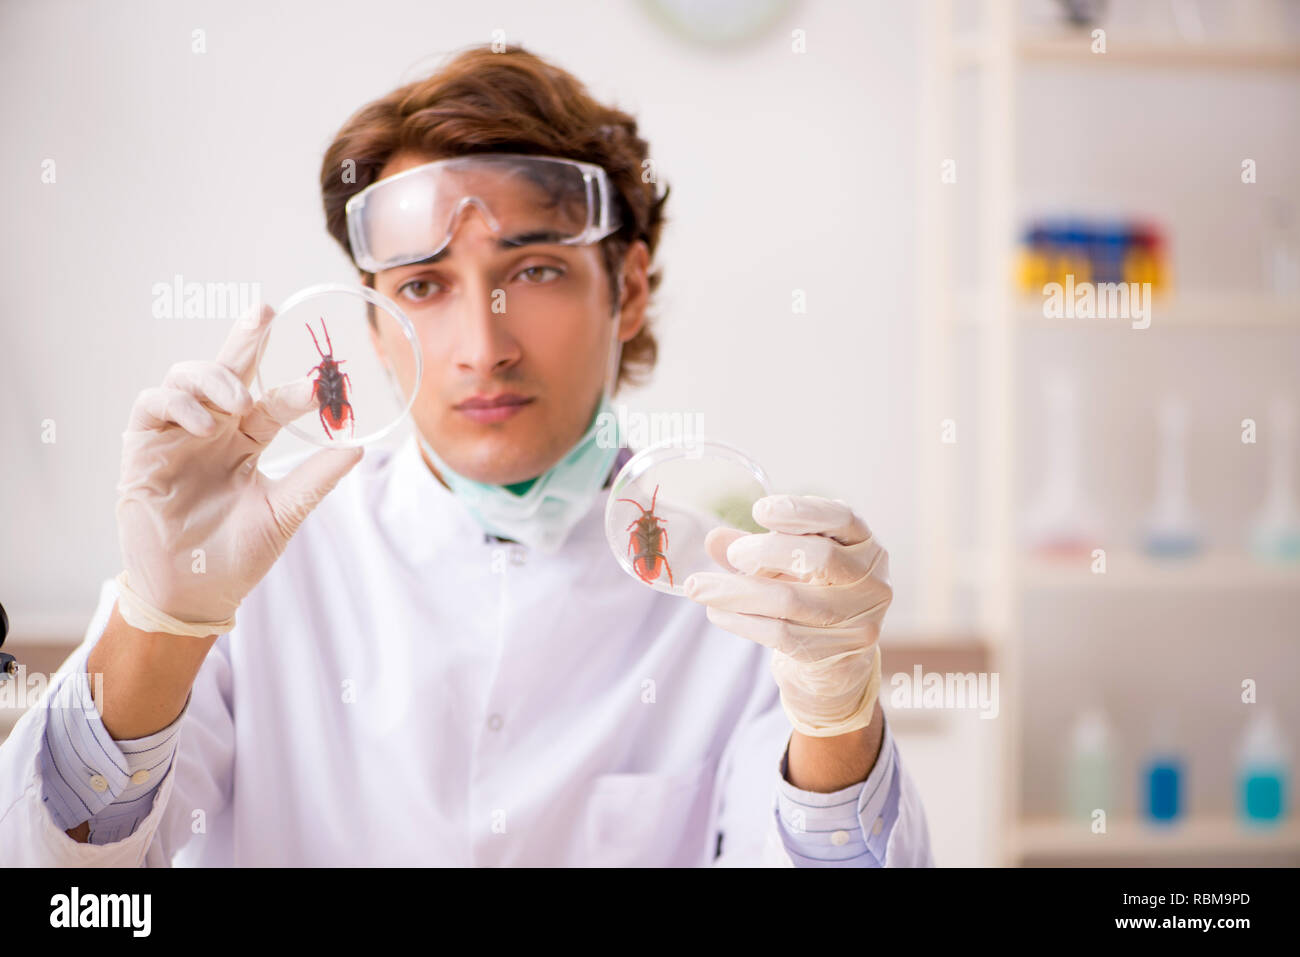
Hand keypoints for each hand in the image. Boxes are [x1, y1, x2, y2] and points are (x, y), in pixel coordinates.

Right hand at [114, 304, 362, 634]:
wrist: (194, 593)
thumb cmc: (237, 555)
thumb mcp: (284, 512)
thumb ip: (315, 478)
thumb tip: (359, 446)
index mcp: (247, 442)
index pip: (271, 402)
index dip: (293, 390)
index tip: (320, 388)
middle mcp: (213, 430)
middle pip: (227, 370)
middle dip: (245, 337)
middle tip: (264, 310)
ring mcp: (176, 436)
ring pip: (187, 378)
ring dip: (214, 379)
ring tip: (238, 401)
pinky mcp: (143, 449)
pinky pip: (152, 405)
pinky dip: (178, 404)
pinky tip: (204, 423)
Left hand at [683, 494, 891, 736]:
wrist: (838, 663)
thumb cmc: (812, 596)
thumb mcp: (788, 566)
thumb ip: (756, 548)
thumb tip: (713, 539)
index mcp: (864, 545)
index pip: (842, 518)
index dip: (801, 512)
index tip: (759, 510)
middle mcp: (871, 580)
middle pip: (820, 557)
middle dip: (767, 551)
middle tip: (733, 556)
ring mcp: (858, 620)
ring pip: (791, 601)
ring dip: (736, 592)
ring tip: (697, 587)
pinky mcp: (837, 653)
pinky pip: (780, 634)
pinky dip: (741, 621)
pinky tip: (716, 612)